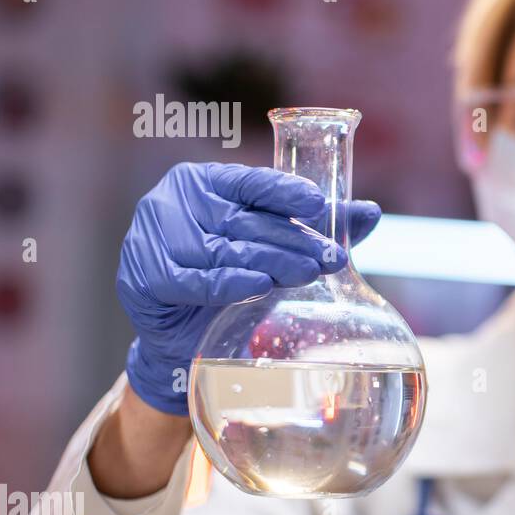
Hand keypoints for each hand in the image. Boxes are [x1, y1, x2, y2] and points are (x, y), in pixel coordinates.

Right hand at [117, 162, 381, 414]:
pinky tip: (257, 286)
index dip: (285, 192)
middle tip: (332, 258)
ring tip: (308, 273)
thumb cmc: (233, 275)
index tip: (318, 205)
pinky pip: (193, 281)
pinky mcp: (144, 276)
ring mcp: (153, 237)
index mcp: (205, 181)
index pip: (251, 181)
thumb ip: (317, 227)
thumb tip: (371, 212)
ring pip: (224, 250)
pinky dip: (228, 284)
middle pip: (245, 221)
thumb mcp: (276, 247)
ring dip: (269, 263)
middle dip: (293, 240)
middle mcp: (174, 201)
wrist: (185, 333)